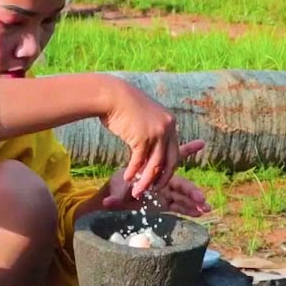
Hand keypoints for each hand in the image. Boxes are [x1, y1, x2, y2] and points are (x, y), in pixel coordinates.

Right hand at [99, 80, 181, 197]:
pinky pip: (139, 161)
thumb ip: (152, 131)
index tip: (160, 179)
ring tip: (137, 191)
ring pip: (155, 164)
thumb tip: (152, 147)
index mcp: (170, 123)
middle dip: (162, 179)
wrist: (111, 95)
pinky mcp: (142, 138)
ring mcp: (156, 133)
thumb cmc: (124, 106)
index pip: (174, 151)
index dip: (168, 168)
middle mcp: (167, 128)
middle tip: (154, 191)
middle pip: (170, 161)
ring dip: (146, 181)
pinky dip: (132, 172)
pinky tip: (127, 178)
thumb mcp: (145, 117)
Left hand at [101, 141, 210, 214]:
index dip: (189, 150)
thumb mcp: (116, 188)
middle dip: (192, 191)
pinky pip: (178, 207)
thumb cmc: (116, 186)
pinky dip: (189, 210)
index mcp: (156, 169)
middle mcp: (163, 180)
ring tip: (206, 208)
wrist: (113, 195)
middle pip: (181, 184)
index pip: (174, 158)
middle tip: (201, 198)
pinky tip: (200, 213)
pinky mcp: (163, 205)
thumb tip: (107, 202)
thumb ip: (115, 197)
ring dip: (194, 202)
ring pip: (182, 197)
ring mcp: (164, 193)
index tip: (202, 143)